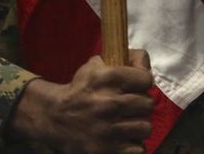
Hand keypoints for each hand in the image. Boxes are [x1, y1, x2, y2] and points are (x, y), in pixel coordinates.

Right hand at [8, 51, 154, 153]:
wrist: (55, 118)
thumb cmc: (80, 90)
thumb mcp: (95, 66)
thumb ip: (123, 60)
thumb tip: (145, 64)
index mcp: (106, 79)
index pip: (145, 79)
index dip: (143, 82)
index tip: (136, 85)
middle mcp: (109, 103)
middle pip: (147, 103)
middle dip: (139, 104)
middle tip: (129, 105)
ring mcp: (110, 129)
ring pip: (145, 127)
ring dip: (137, 125)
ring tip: (125, 122)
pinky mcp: (110, 150)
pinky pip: (139, 148)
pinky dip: (132, 144)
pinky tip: (121, 137)